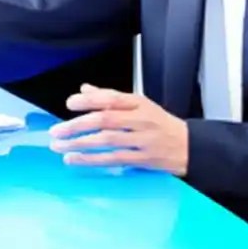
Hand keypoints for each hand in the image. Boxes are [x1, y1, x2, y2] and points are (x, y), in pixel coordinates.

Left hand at [48, 84, 187, 175]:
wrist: (191, 147)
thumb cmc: (160, 124)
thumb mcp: (140, 105)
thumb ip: (110, 98)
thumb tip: (84, 89)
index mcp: (139, 103)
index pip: (111, 98)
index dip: (89, 100)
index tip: (70, 103)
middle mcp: (141, 119)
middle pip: (105, 119)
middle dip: (77, 124)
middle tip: (56, 130)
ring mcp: (142, 140)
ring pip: (106, 140)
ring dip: (79, 143)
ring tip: (59, 145)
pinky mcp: (143, 159)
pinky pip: (113, 159)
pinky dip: (91, 159)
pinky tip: (74, 159)